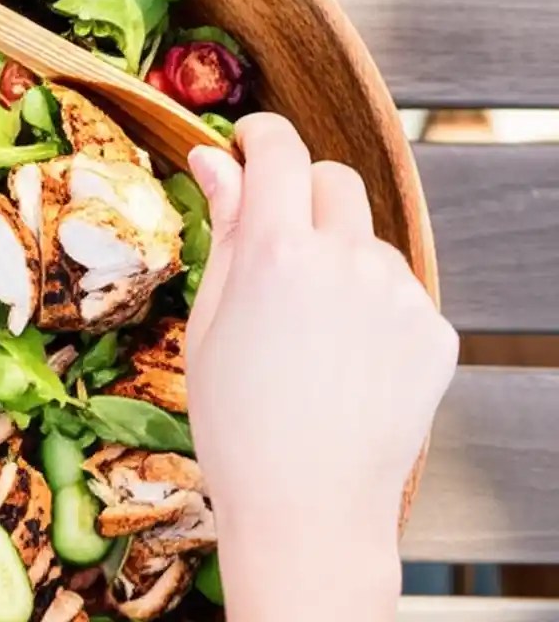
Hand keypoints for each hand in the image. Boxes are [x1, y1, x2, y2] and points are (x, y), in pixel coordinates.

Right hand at [185, 113, 457, 620]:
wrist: (307, 508)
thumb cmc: (237, 424)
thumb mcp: (209, 321)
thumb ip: (222, 231)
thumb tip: (214, 160)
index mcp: (275, 253)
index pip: (277, 151)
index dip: (259, 136)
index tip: (248, 142)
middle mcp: (345, 260)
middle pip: (333, 178)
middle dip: (300, 191)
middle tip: (272, 241)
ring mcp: (399, 296)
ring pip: (367, 239)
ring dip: (337, 256)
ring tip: (307, 329)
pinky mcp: (435, 331)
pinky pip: (398, 291)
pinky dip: (369, 306)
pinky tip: (343, 359)